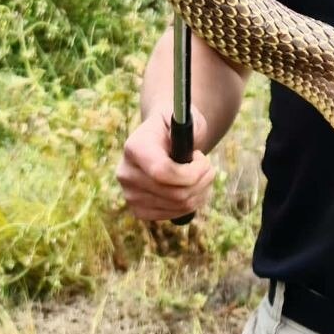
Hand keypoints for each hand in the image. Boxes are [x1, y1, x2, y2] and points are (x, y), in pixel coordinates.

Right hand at [116, 105, 215, 221]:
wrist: (161, 137)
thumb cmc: (175, 126)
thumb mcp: (183, 117)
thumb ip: (188, 129)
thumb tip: (191, 147)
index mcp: (134, 147)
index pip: (161, 172)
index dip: (190, 172)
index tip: (203, 159)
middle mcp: (126, 173)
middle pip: (173, 193)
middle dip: (201, 180)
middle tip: (207, 166)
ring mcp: (130, 195)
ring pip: (178, 205)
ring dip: (200, 191)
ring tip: (201, 174)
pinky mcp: (138, 210)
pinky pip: (173, 215)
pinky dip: (191, 203)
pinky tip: (192, 187)